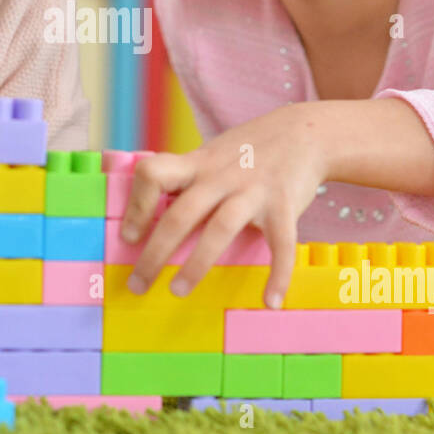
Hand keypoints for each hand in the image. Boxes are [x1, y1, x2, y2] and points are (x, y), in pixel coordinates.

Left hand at [120, 103, 329, 307]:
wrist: (304, 133)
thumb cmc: (247, 152)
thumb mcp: (211, 156)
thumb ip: (186, 181)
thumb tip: (149, 217)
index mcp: (197, 164)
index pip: (154, 174)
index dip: (137, 206)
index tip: (129, 237)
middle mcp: (220, 176)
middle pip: (181, 214)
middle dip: (155, 253)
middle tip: (139, 283)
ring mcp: (253, 190)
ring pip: (220, 229)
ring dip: (197, 264)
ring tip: (178, 290)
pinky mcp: (284, 204)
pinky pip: (281, 244)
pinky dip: (278, 274)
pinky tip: (271, 301)